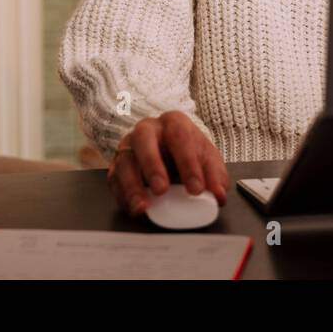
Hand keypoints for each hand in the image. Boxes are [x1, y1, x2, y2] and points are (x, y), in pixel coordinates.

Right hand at [106, 111, 229, 216]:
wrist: (170, 152)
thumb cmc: (189, 153)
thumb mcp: (208, 160)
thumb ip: (215, 177)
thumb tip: (218, 195)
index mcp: (173, 123)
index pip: (179, 136)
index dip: (187, 163)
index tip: (196, 189)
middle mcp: (147, 130)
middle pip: (143, 140)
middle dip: (152, 165)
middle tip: (161, 190)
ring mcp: (128, 146)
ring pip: (124, 160)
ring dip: (132, 185)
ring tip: (143, 206)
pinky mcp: (117, 166)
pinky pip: (114, 179)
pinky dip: (123, 196)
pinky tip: (134, 208)